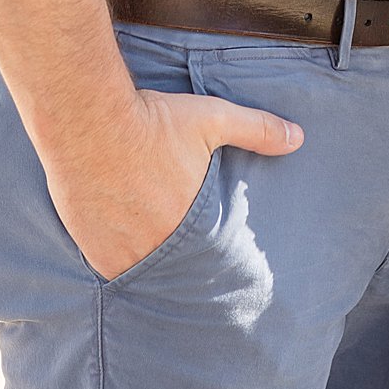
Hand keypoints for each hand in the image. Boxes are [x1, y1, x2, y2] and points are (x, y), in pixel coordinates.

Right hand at [45, 83, 300, 280]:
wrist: (89, 118)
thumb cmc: (153, 120)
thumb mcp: (212, 119)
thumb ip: (257, 130)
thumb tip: (299, 137)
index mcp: (190, 225)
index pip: (211, 258)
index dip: (214, 256)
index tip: (219, 258)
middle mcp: (155, 248)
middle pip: (176, 268)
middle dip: (183, 260)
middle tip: (183, 248)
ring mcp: (120, 253)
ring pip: (143, 270)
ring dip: (151, 260)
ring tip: (154, 246)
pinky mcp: (91, 250)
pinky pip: (112, 268)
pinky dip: (121, 259)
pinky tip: (124, 244)